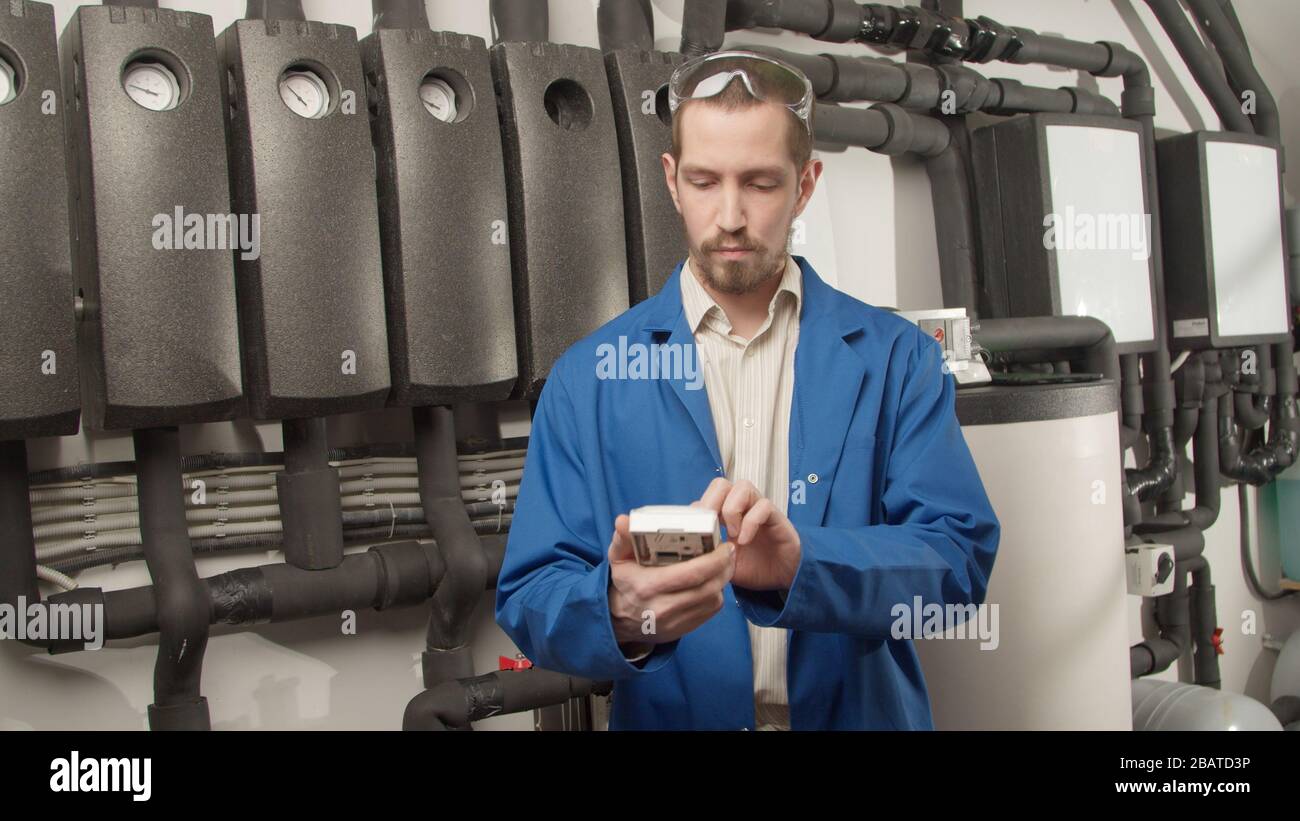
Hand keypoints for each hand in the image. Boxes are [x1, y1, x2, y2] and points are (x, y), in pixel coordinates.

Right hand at [607, 513, 735, 646]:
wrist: (620, 619)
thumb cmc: (624, 583)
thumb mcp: (618, 558)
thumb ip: (623, 538)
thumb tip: (624, 521)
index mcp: (648, 586)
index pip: (690, 574)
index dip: (713, 559)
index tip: (722, 545)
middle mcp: (663, 607)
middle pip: (707, 587)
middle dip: (724, 566)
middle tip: (729, 550)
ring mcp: (675, 621)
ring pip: (713, 599)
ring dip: (723, 579)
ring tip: (725, 562)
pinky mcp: (685, 628)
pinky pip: (711, 610)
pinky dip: (717, 593)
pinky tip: (715, 580)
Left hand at [694, 478, 800, 591]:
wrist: (781, 580)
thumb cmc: (752, 568)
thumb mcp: (722, 563)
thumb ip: (707, 553)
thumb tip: (688, 549)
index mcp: (725, 515)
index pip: (706, 497)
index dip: (698, 511)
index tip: (695, 531)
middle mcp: (742, 508)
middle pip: (721, 483)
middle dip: (711, 502)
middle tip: (710, 526)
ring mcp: (759, 510)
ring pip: (742, 486)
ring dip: (731, 509)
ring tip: (731, 534)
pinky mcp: (776, 517)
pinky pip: (763, 506)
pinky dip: (750, 522)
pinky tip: (745, 541)